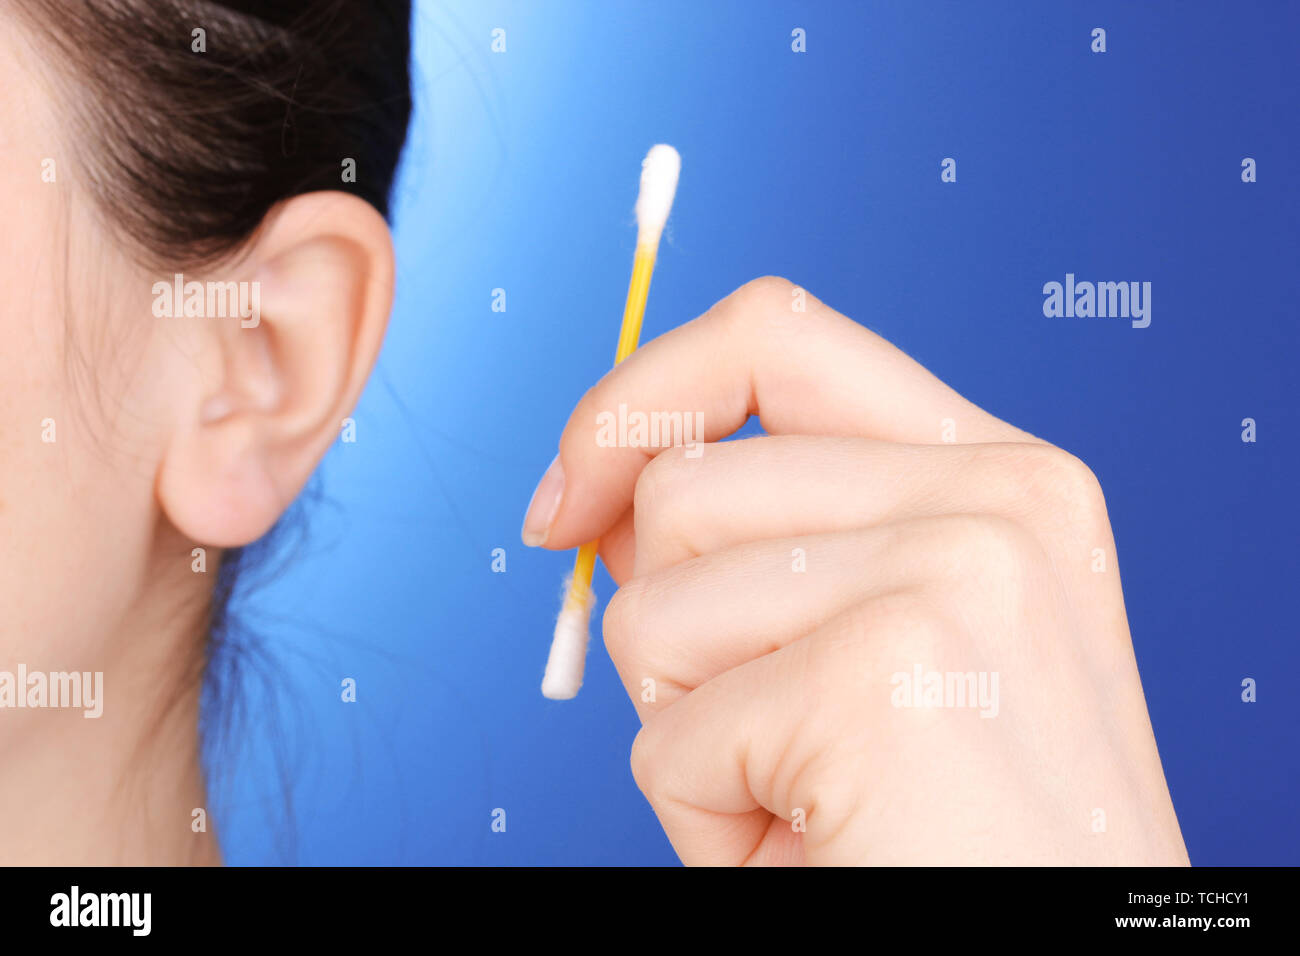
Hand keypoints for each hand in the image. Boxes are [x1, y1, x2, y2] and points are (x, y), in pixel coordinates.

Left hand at [525, 277, 1188, 865]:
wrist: (1058, 955)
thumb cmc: (953, 827)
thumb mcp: (874, 640)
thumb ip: (759, 536)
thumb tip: (592, 492)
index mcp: (1002, 474)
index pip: (774, 335)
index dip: (642, 397)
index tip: (570, 496)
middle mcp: (998, 495)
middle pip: (684, 484)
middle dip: (671, 622)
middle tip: (770, 724)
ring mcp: (952, 570)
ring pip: (653, 605)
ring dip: (688, 725)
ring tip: (805, 789)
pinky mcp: (882, 672)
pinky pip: (670, 737)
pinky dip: (703, 812)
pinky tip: (813, 837)